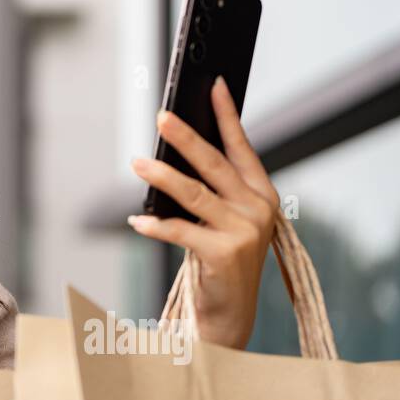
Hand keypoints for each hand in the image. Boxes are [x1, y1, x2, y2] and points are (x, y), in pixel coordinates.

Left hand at [127, 76, 278, 349]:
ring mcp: (245, 232)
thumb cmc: (220, 261)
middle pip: (214, 163)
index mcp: (262, 195)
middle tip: (161, 116)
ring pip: (194, 193)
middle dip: (186, 137)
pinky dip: (155, 226)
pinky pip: (180, 231)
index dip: (227, 116)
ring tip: (137, 162)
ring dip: (161, 176)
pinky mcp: (225, 254)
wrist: (231, 314)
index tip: (214, 85)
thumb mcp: (224, 220)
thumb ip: (211, 190)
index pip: (241, 148)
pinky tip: (136, 221)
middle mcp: (259, 209)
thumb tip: (176, 155)